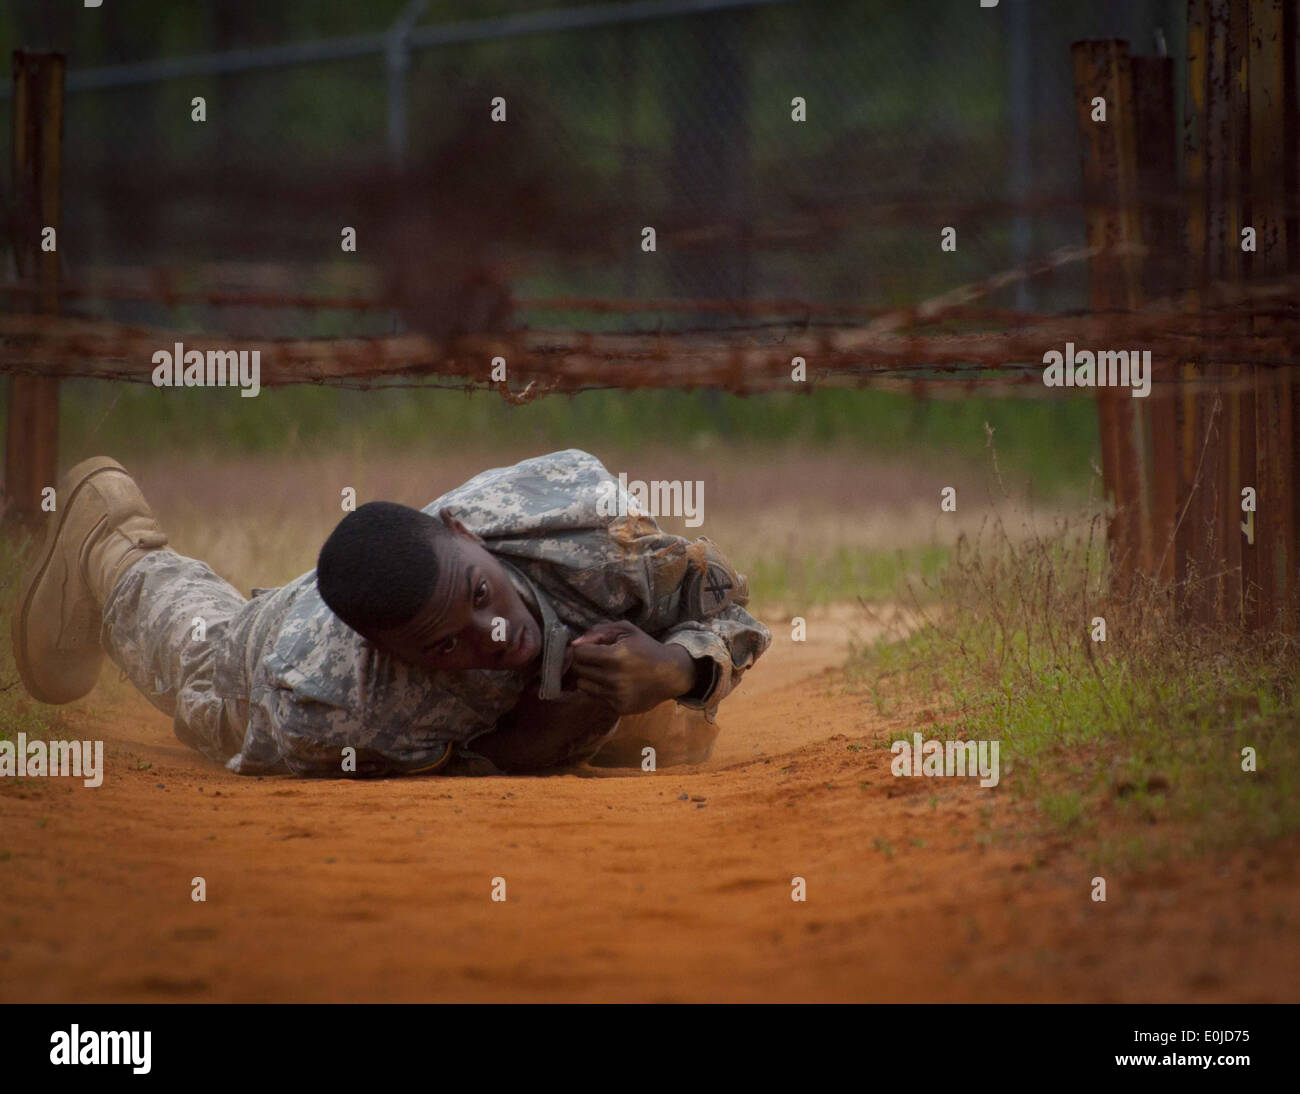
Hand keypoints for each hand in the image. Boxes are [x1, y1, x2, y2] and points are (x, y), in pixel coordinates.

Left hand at [567, 620, 698, 714]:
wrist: (670, 674)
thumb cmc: (646, 647)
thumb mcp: (626, 630)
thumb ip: (598, 631)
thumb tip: (574, 644)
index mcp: (615, 657)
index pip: (579, 654)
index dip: (581, 648)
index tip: (590, 647)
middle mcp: (613, 679)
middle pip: (578, 670)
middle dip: (582, 662)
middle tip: (594, 658)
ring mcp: (616, 696)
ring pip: (582, 686)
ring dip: (588, 677)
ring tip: (602, 671)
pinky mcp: (618, 708)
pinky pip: (594, 697)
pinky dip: (598, 689)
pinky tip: (611, 682)